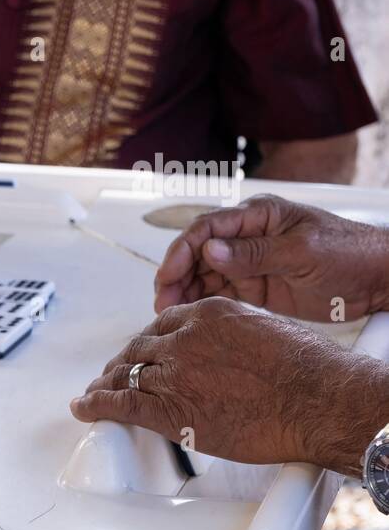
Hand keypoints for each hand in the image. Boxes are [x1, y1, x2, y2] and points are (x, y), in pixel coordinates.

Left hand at [70, 297, 388, 474]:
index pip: (163, 324)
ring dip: (105, 384)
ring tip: (94, 392)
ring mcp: (173, 374)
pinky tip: (84, 407)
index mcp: (208, 315)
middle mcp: (184, 340)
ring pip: (125, 375)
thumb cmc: (307, 370)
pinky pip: (120, 404)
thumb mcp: (266, 329)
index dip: (148, 341)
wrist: (317, 399)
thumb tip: (230, 349)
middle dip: (124, 361)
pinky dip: (95, 405)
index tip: (143, 349)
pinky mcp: (169, 410)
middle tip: (114, 371)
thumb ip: (235, 335)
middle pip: (139, 349)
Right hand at [153, 195, 388, 321]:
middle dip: (176, 275)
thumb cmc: (349, 252)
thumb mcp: (302, 251)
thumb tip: (209, 251)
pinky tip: (188, 314)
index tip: (169, 275)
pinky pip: (218, 292)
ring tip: (168, 312)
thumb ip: (254, 253)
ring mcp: (249, 262)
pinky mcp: (254, 286)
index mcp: (257, 215)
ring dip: (183, 291)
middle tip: (162, 301)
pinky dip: (200, 302)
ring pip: (203, 274)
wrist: (378, 280)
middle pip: (197, 252)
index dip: (182, 251)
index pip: (207, 228)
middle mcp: (246, 236)